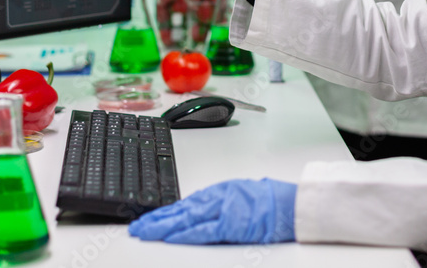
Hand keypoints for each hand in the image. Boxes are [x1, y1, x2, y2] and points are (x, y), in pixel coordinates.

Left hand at [128, 179, 296, 244]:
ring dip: (164, 226)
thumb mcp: (239, 195)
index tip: (147, 218)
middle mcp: (218, 197)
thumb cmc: (270, 200)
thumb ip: (218, 203)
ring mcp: (224, 209)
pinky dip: (186, 233)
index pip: (184, 203)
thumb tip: (198, 213)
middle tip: (136, 227)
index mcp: (219, 190)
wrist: (290, 203)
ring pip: (187, 218)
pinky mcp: (232, 223)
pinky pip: (204, 230)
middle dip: (156, 219)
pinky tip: (171, 237)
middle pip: (181, 209)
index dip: (164, 211)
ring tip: (145, 231)